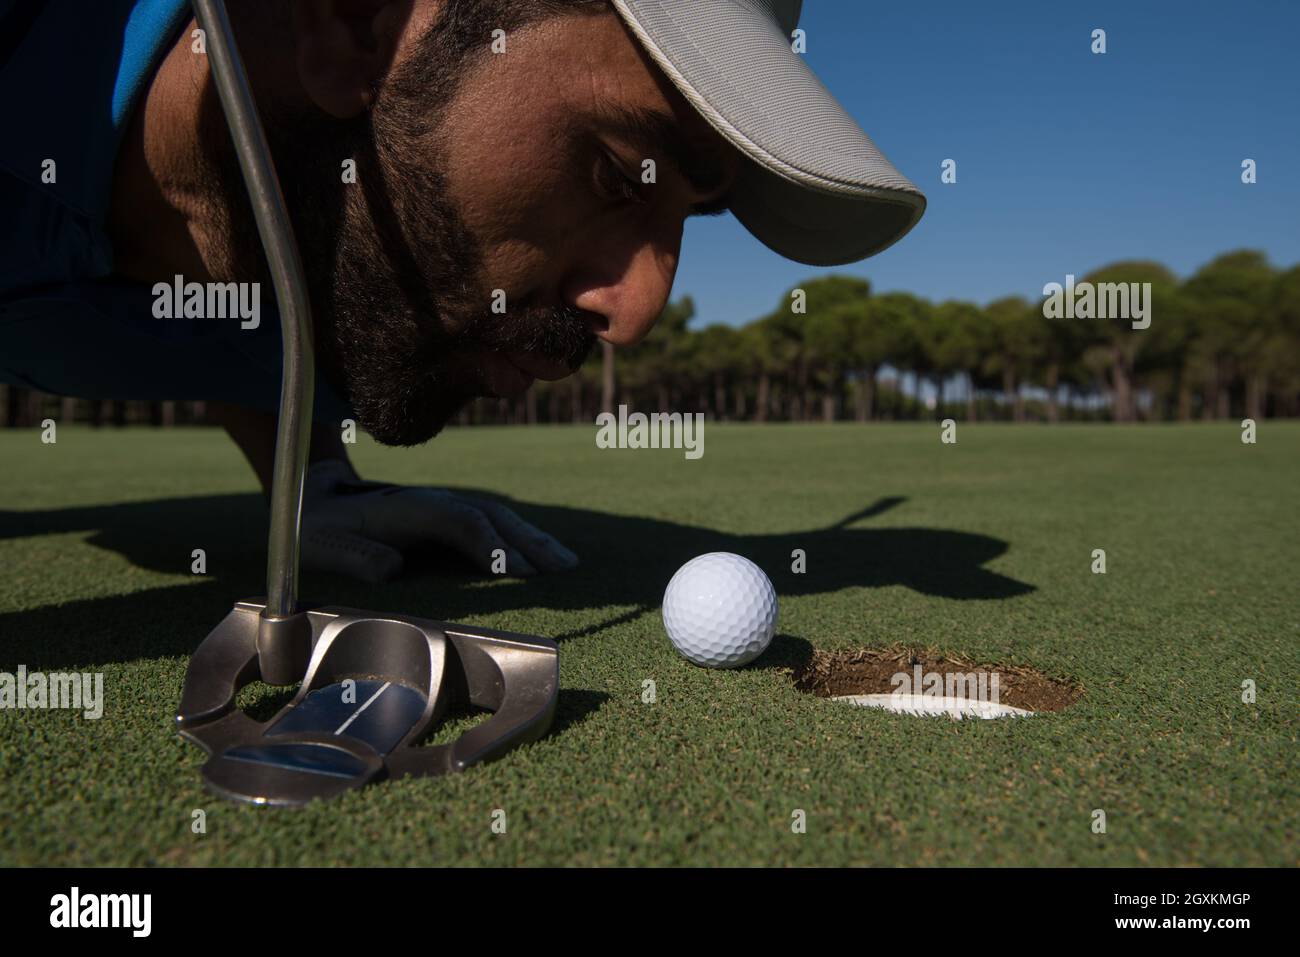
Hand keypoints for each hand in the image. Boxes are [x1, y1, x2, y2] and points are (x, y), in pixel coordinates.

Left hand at [298, 459, 578, 582]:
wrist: (311, 499)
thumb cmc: (316, 529)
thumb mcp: (321, 543)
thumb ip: (353, 555)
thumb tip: (390, 569)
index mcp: (408, 507)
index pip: (461, 521)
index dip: (491, 545)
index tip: (520, 573)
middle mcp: (434, 501)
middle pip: (491, 516)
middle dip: (530, 542)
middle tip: (565, 569)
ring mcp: (444, 507)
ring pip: (499, 518)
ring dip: (534, 539)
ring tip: (568, 564)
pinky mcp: (448, 517)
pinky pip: (493, 524)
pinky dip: (522, 538)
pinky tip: (543, 555)